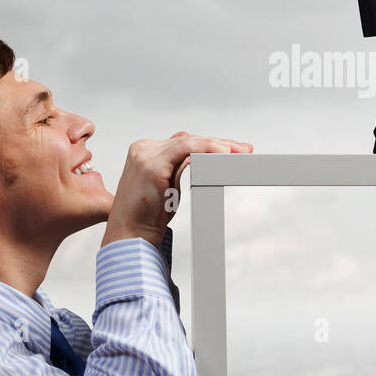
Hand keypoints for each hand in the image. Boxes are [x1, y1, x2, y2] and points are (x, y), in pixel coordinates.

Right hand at [102, 131, 252, 248]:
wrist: (132, 235)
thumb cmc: (148, 216)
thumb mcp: (169, 186)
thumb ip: (180, 167)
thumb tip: (203, 157)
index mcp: (146, 152)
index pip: (184, 142)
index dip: (210, 145)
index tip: (233, 150)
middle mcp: (144, 149)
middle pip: (189, 140)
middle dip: (219, 144)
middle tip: (243, 149)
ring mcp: (146, 154)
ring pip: (190, 142)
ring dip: (217, 145)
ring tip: (238, 151)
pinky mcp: (151, 164)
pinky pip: (186, 148)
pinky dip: (207, 148)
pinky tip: (223, 153)